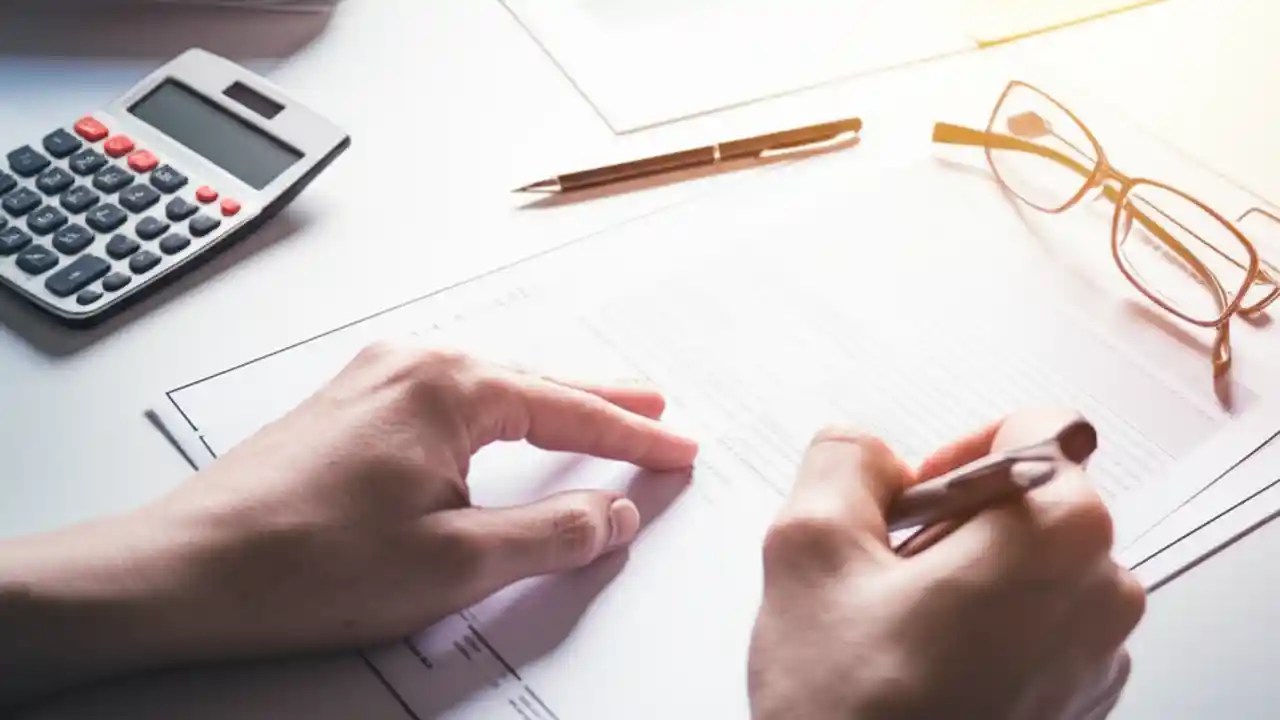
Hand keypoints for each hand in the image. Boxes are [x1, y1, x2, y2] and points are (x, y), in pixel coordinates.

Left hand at [0, 342, 696, 703]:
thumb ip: (552, 536)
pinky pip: (446, 400)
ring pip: (489, 389)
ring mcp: (374, 380)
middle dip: (600, 404)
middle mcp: (412, 365)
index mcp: (448, 388)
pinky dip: (495, 416)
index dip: (634, 438)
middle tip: (656, 411)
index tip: (678, 451)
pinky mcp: (348, 406)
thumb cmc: (305, 563)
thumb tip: (612, 512)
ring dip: (547, 406)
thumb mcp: (455, 563)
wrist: (188, 570)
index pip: (570, 411)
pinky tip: (505, 424)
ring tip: (596, 413)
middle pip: (534, 384)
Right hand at [747, 408, 1144, 719]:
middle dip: (953, 520)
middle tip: (886, 576)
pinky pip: (1035, 627)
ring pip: (1028, 566)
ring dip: (965, 577)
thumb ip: (841, 459)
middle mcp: (1103, 591)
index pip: (1033, 427)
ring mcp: (1098, 656)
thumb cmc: (851, 707)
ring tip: (901, 631)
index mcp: (1059, 534)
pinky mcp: (1078, 702)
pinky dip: (984, 628)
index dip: (953, 452)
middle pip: (1029, 501)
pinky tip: (925, 668)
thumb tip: (867, 450)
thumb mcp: (808, 548)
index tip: (907, 504)